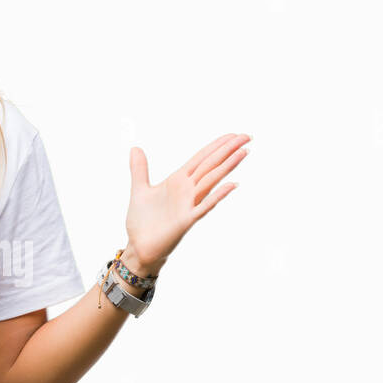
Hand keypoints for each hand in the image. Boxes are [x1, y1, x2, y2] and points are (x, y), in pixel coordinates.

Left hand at [123, 133, 251, 274]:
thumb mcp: (139, 190)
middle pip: (210, 165)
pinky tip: (232, 185)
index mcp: (177, 181)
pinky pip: (204, 206)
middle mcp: (186, 190)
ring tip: (243, 152)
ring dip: (227, 167)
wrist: (139, 247)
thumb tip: (135, 148)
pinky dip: (218, 195)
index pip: (201, 158)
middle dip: (227, 150)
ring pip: (211, 181)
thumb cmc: (141, 222)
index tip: (234, 135)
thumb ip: (139, 169)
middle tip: (247, 137)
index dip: (217, 146)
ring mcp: (189, 204)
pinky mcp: (186, 220)